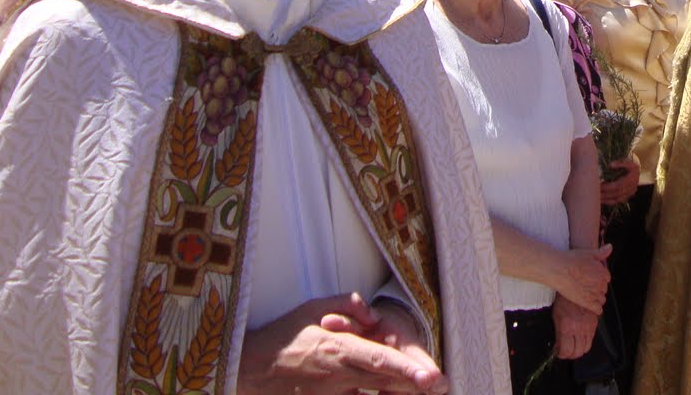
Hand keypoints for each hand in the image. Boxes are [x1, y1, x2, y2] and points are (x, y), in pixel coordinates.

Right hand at [237, 292, 448, 394]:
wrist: (249, 369)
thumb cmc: (283, 337)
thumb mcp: (313, 307)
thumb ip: (347, 305)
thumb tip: (372, 312)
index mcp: (335, 349)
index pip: (377, 361)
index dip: (406, 370)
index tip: (430, 377)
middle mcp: (336, 377)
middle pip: (383, 384)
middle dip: (413, 386)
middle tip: (441, 385)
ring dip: (397, 393)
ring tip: (421, 389)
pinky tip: (391, 393)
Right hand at [552, 243, 611, 313]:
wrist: (558, 270)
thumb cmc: (571, 260)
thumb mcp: (587, 253)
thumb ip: (601, 253)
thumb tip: (610, 247)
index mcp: (603, 272)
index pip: (606, 278)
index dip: (598, 278)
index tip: (590, 278)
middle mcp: (601, 283)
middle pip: (603, 289)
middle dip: (597, 288)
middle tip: (586, 286)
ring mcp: (595, 294)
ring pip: (602, 299)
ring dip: (596, 298)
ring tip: (586, 295)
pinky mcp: (588, 303)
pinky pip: (598, 310)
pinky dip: (595, 309)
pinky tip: (589, 305)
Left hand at [552, 294, 598, 360]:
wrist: (576, 287)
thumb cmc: (564, 300)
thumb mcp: (556, 317)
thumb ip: (558, 334)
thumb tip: (558, 347)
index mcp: (567, 327)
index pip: (566, 351)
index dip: (562, 354)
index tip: (559, 353)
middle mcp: (579, 329)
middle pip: (578, 352)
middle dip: (570, 355)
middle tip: (566, 351)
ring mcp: (588, 327)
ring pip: (586, 348)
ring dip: (579, 350)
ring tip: (573, 346)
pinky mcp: (595, 324)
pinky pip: (592, 339)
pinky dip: (586, 342)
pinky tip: (580, 338)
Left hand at [599, 156, 639, 205]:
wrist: (637, 170)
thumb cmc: (629, 164)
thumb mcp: (626, 161)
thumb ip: (619, 163)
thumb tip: (610, 165)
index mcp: (632, 178)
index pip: (619, 185)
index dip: (608, 186)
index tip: (599, 185)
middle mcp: (632, 186)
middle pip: (617, 193)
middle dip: (605, 193)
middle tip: (595, 192)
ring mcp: (630, 192)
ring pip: (618, 199)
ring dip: (606, 199)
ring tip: (597, 197)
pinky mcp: (628, 196)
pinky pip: (618, 201)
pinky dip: (609, 201)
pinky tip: (602, 200)